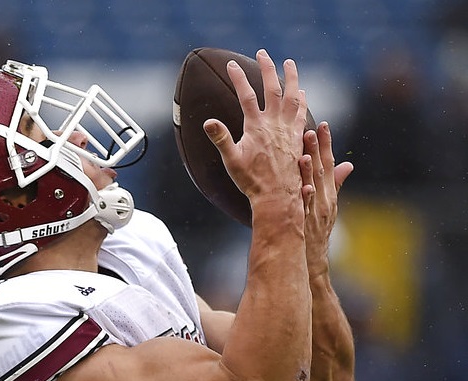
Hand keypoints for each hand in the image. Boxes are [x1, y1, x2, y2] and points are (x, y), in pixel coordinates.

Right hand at [203, 49, 308, 221]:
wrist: (277, 196)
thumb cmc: (252, 182)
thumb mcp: (231, 160)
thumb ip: (220, 139)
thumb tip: (208, 121)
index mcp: (256, 127)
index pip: (246, 95)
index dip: (238, 78)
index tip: (231, 64)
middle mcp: (274, 124)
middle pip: (272, 89)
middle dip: (267, 69)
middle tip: (263, 53)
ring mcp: (288, 130)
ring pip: (292, 96)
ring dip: (291, 78)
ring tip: (290, 64)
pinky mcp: (297, 138)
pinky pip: (301, 113)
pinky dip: (302, 100)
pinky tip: (302, 93)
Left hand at [301, 122, 353, 277]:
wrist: (311, 260)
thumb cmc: (316, 231)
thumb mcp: (329, 206)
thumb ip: (336, 184)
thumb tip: (348, 164)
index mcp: (329, 194)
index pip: (329, 164)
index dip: (326, 145)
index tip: (323, 124)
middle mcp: (325, 200)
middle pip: (322, 172)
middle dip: (317, 151)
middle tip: (311, 129)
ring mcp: (316, 212)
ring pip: (313, 188)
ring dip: (309, 170)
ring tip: (304, 152)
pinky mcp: (306, 224)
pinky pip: (306, 209)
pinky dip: (306, 197)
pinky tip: (303, 187)